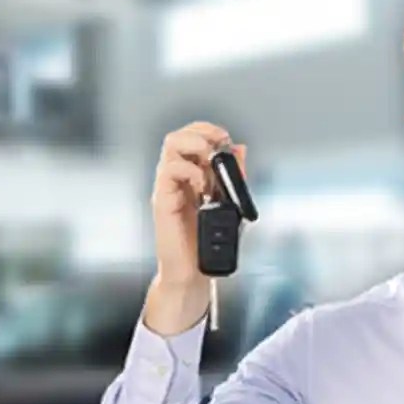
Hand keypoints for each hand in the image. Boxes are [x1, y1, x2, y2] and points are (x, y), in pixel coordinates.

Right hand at [150, 121, 246, 286]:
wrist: (192, 272)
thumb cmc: (206, 241)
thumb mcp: (230, 202)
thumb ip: (235, 176)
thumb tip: (241, 149)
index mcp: (189, 175)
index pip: (190, 138)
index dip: (207, 130)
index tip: (225, 138)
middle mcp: (175, 178)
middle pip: (177, 136)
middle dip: (200, 133)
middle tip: (217, 145)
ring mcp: (167, 187)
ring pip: (170, 146)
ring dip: (194, 146)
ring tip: (209, 161)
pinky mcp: (162, 200)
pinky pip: (169, 171)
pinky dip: (190, 171)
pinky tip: (202, 186)